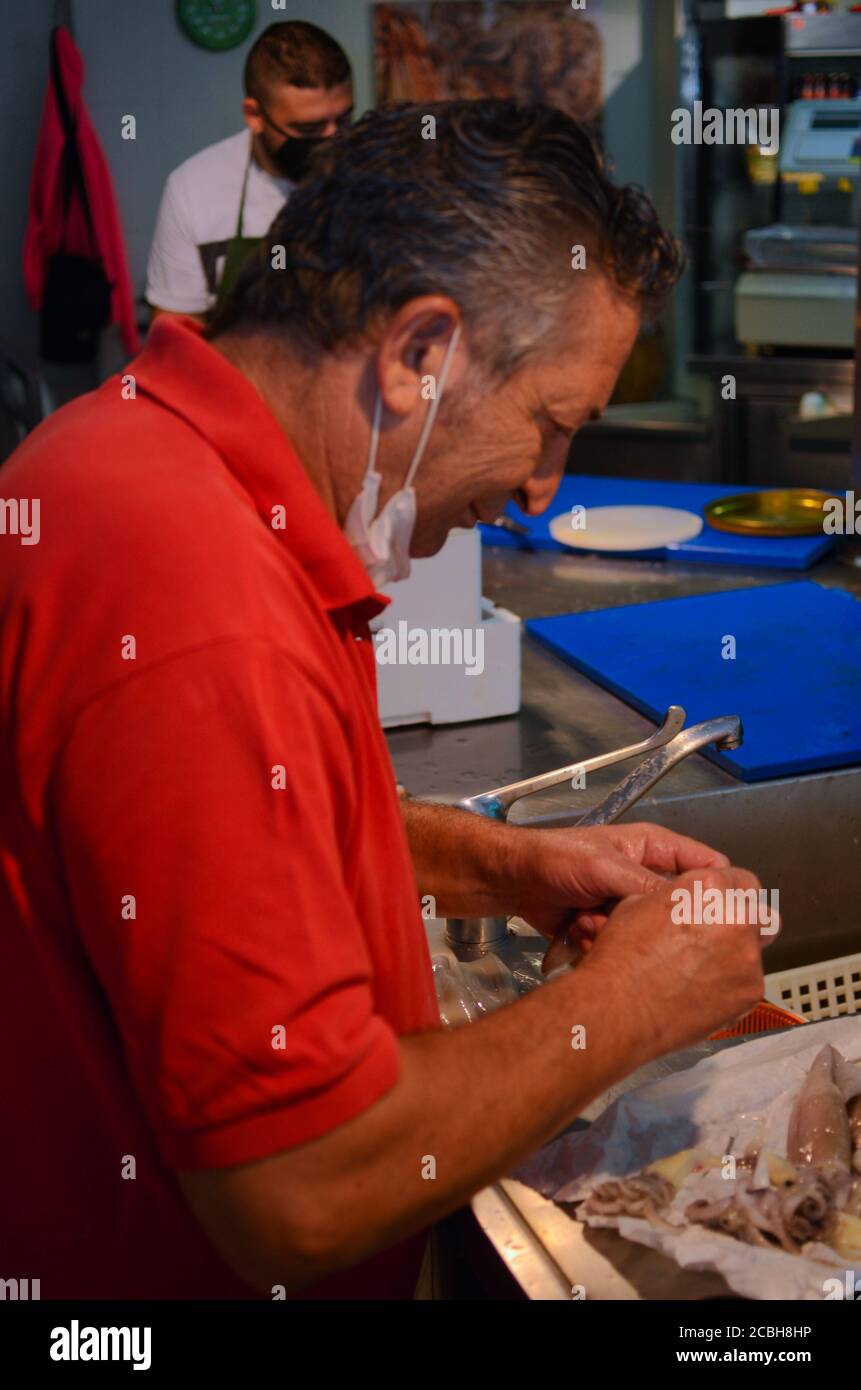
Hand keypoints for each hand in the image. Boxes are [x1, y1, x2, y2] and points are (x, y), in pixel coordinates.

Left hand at [513, 821, 729, 940]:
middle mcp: (648, 879)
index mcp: (656, 850)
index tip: (724, 918)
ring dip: (619, 934)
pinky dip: (601, 943)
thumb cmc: (557, 859)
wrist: (514, 882)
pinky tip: (579, 932)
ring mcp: (629, 908)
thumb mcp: (605, 867)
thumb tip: (690, 909)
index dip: (720, 891)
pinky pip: (624, 948)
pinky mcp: (611, 930)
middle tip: (622, 917)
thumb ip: (648, 886)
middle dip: (653, 923)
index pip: (708, 867)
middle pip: (679, 911)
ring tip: (589, 919)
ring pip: (649, 935)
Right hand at [577, 867, 776, 1051]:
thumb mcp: (637, 904)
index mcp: (710, 889)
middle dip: (742, 921)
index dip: (730, 892)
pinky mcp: (749, 993)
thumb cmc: (622, 959)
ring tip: (699, 967)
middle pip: (759, 912)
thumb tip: (682, 903)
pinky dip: (730, 985)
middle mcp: (737, 919)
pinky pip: (747, 982)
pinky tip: (700, 989)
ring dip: (735, 954)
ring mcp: (748, 959)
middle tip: (717, 934)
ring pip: (755, 949)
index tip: (723, 903)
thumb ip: (676, 898)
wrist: (619, 1008)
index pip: (743, 880)